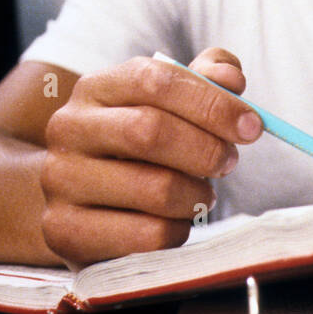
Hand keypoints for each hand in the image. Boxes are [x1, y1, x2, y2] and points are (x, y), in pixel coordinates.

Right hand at [40, 48, 262, 267]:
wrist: (79, 200)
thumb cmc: (139, 147)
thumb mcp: (169, 105)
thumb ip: (205, 80)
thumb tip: (230, 77)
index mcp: (97, 88)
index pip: (155, 80)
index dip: (211, 102)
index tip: (251, 126)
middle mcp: (68, 128)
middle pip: (149, 131)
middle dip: (206, 149)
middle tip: (230, 162)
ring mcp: (61, 180)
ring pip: (154, 188)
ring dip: (196, 195)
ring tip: (203, 195)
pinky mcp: (66, 230)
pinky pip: (147, 235)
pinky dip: (177, 231)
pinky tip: (175, 222)